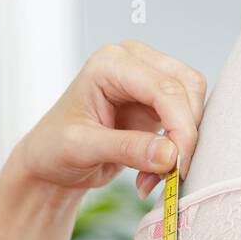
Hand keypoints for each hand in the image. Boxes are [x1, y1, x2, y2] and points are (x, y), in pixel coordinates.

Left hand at [11, 40, 206, 199]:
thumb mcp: (82, 149)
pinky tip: (152, 173)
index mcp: (109, 64)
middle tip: (172, 174)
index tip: (180, 162)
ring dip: (181, 142)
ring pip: (192, 102)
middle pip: (186, 87)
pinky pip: (184, 120)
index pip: (163, 87)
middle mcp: (133, 62)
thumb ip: (126, 149)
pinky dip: (175, 149)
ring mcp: (147, 79)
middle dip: (185, 133)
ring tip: (153, 177)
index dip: (179, 125)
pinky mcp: (156, 102)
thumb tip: (170, 155)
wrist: (49, 162)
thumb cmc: (53, 149)